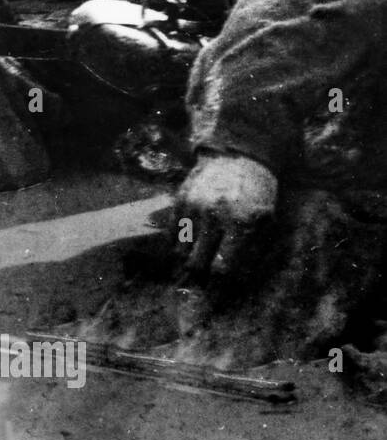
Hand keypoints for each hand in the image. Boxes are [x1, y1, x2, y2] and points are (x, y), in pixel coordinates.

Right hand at [175, 152, 278, 280]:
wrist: (240, 157)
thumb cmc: (258, 195)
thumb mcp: (266, 221)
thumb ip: (252, 250)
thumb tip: (234, 280)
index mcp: (240, 223)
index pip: (222, 267)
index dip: (222, 279)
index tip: (222, 282)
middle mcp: (214, 215)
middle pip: (196, 263)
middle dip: (202, 272)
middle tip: (208, 273)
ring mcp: (194, 207)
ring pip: (181, 251)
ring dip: (190, 257)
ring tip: (199, 255)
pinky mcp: (180, 200)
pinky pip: (172, 234)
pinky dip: (179, 242)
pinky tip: (190, 241)